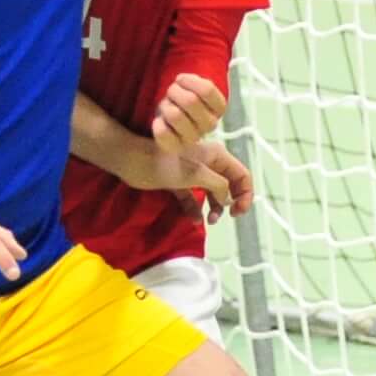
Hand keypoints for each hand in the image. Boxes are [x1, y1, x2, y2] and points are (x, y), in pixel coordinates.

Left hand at [105, 131, 254, 212]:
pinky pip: (193, 198)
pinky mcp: (178, 182)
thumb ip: (218, 185)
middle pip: (229, 184)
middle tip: (225, 217)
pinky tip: (193, 220)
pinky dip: (195, 209)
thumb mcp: (196, 174)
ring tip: (210, 220)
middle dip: (230, 202)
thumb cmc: (163, 164)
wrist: (130, 160)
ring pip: (212, 192)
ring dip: (214, 208)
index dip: (245, 194)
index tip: (237, 211)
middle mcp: (208, 163)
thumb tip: (225, 199)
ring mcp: (192, 173)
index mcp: (216, 155)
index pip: (242, 175)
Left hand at [150, 74, 226, 151]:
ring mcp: (194, 137)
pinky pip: (162, 132)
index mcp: (218, 108)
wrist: (173, 120)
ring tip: (167, 107)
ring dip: (166, 106)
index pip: (207, 90)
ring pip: (175, 115)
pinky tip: (161, 121)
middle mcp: (210, 124)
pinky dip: (158, 123)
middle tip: (171, 93)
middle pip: (190, 101)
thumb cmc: (182, 98)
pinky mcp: (176, 146)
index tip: (180, 80)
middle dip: (175, 91)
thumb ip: (193, 81)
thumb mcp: (192, 85)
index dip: (189, 81)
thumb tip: (181, 79)